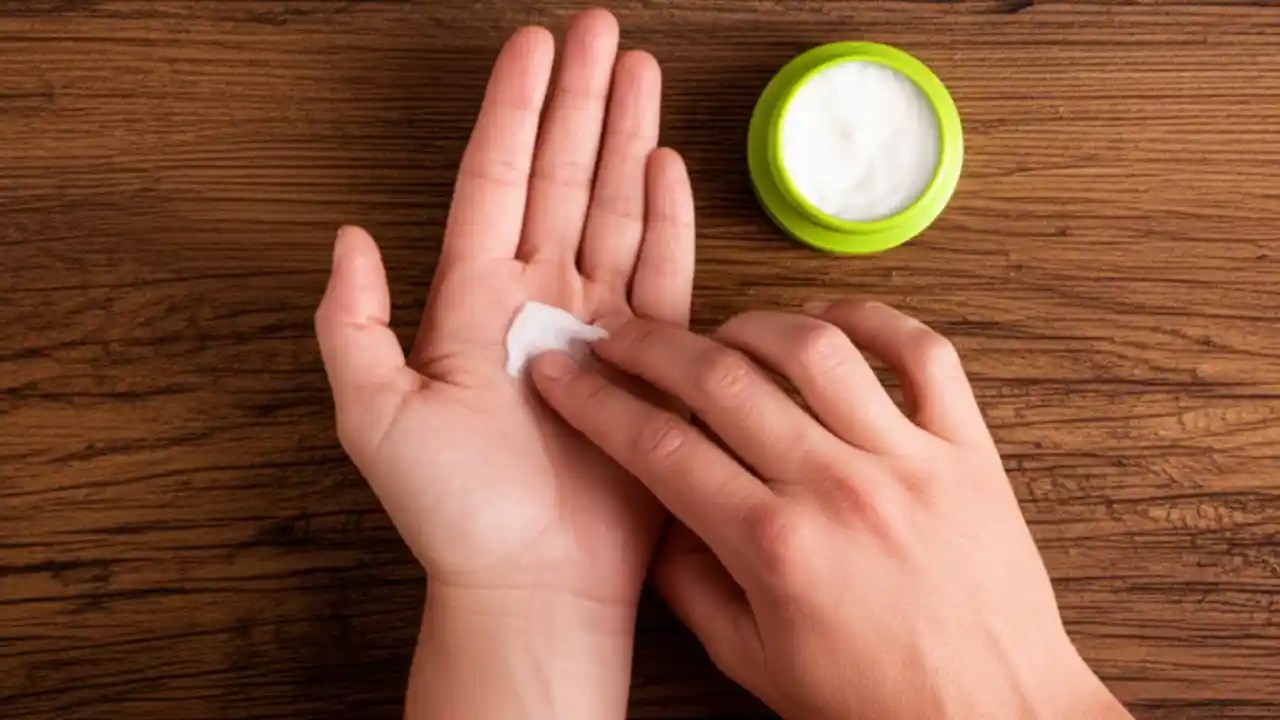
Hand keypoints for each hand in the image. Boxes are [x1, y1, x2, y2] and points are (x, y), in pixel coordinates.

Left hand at [314, 9, 693, 717]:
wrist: (530, 582)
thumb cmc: (452, 513)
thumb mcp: (373, 414)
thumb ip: (353, 321)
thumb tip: (350, 235)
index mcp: (472, 302)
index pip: (495, 181)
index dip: (512, 110)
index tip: (531, 46)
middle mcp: (537, 302)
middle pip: (560, 176)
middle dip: (579, 99)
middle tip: (597, 29)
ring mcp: (597, 327)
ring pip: (614, 208)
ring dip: (626, 138)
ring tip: (638, 70)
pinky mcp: (649, 364)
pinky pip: (663, 276)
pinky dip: (668, 220)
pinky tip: (665, 166)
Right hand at [531, 300, 1132, 719]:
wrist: (996, 718)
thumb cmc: (879, 703)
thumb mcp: (756, 662)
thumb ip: (692, 584)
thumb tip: (656, 518)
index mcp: (775, 547)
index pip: (659, 447)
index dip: (596, 403)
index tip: (564, 375)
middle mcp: (837, 488)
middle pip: (719, 379)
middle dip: (650, 346)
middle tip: (620, 336)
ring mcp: (908, 460)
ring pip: (813, 347)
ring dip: (751, 323)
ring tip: (720, 333)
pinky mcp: (967, 450)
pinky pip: (921, 353)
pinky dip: (873, 317)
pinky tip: (829, 318)